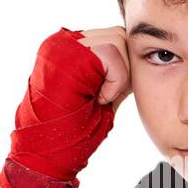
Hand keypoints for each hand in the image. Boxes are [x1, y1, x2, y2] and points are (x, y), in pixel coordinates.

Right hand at [0, 25, 130, 187]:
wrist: (47, 151)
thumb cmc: (72, 132)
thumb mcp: (102, 96)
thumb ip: (116, 73)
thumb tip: (140, 58)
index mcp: (69, 50)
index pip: (114, 39)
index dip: (122, 69)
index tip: (106, 97)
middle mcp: (63, 42)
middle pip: (119, 35)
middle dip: (123, 69)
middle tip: (104, 98)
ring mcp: (62, 44)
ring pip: (118, 41)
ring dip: (118, 76)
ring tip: (98, 99)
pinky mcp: (68, 51)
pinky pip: (112, 53)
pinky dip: (114, 80)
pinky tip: (98, 99)